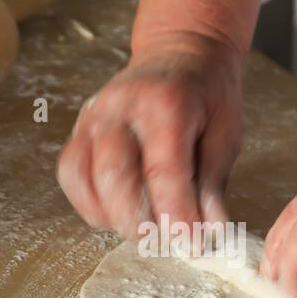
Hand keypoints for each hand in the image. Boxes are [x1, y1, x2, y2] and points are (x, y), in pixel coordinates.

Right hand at [57, 35, 243, 238]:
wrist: (180, 53)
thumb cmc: (207, 95)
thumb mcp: (226, 132)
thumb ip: (213, 182)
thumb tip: (211, 230)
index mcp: (166, 103)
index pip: (164, 170)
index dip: (176, 213)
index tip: (191, 244)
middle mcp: (121, 108)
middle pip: (114, 175)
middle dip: (139, 221)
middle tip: (165, 241)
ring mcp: (93, 117)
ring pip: (84, 176)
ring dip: (113, 215)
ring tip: (145, 227)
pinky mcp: (79, 130)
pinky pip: (70, 174)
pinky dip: (89, 203)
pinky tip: (116, 213)